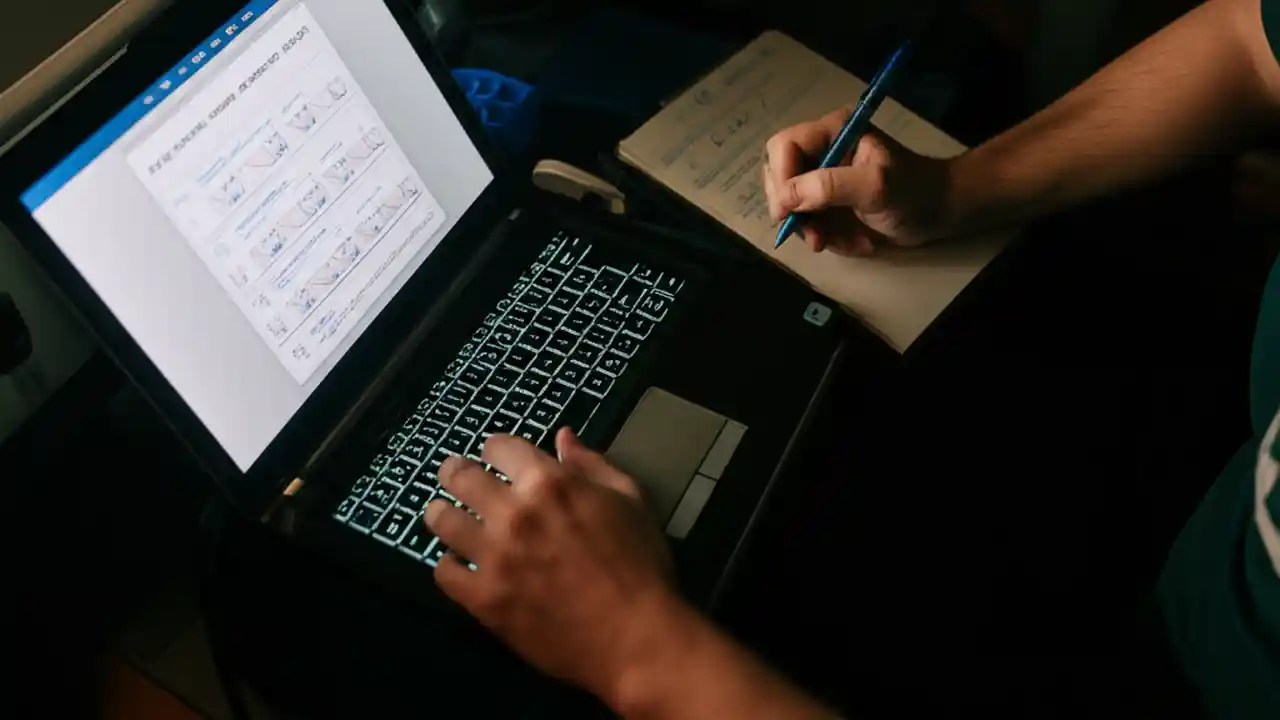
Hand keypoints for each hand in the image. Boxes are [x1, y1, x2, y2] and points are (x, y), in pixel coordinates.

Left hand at [426, 429, 678, 705]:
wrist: (636, 638)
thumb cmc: (641, 566)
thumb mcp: (630, 501)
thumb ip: (593, 465)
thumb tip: (562, 437)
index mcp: (549, 483)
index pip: (498, 447)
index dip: (494, 449)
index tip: (494, 457)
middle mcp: (513, 513)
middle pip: (460, 477)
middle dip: (455, 472)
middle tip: (455, 476)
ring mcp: (494, 557)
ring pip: (441, 521)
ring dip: (442, 513)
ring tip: (445, 516)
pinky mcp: (484, 599)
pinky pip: (444, 572)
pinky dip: (448, 564)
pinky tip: (459, 564)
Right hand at [763, 106, 956, 255]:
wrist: (940, 212)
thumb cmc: (914, 192)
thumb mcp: (875, 186)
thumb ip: (829, 187)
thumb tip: (786, 199)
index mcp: (832, 132)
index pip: (783, 147)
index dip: (780, 179)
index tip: (788, 213)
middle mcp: (822, 151)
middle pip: (779, 177)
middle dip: (797, 212)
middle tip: (818, 238)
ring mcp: (823, 179)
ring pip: (792, 207)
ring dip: (817, 232)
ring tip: (848, 242)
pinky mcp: (829, 203)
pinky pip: (811, 224)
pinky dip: (831, 240)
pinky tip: (858, 242)